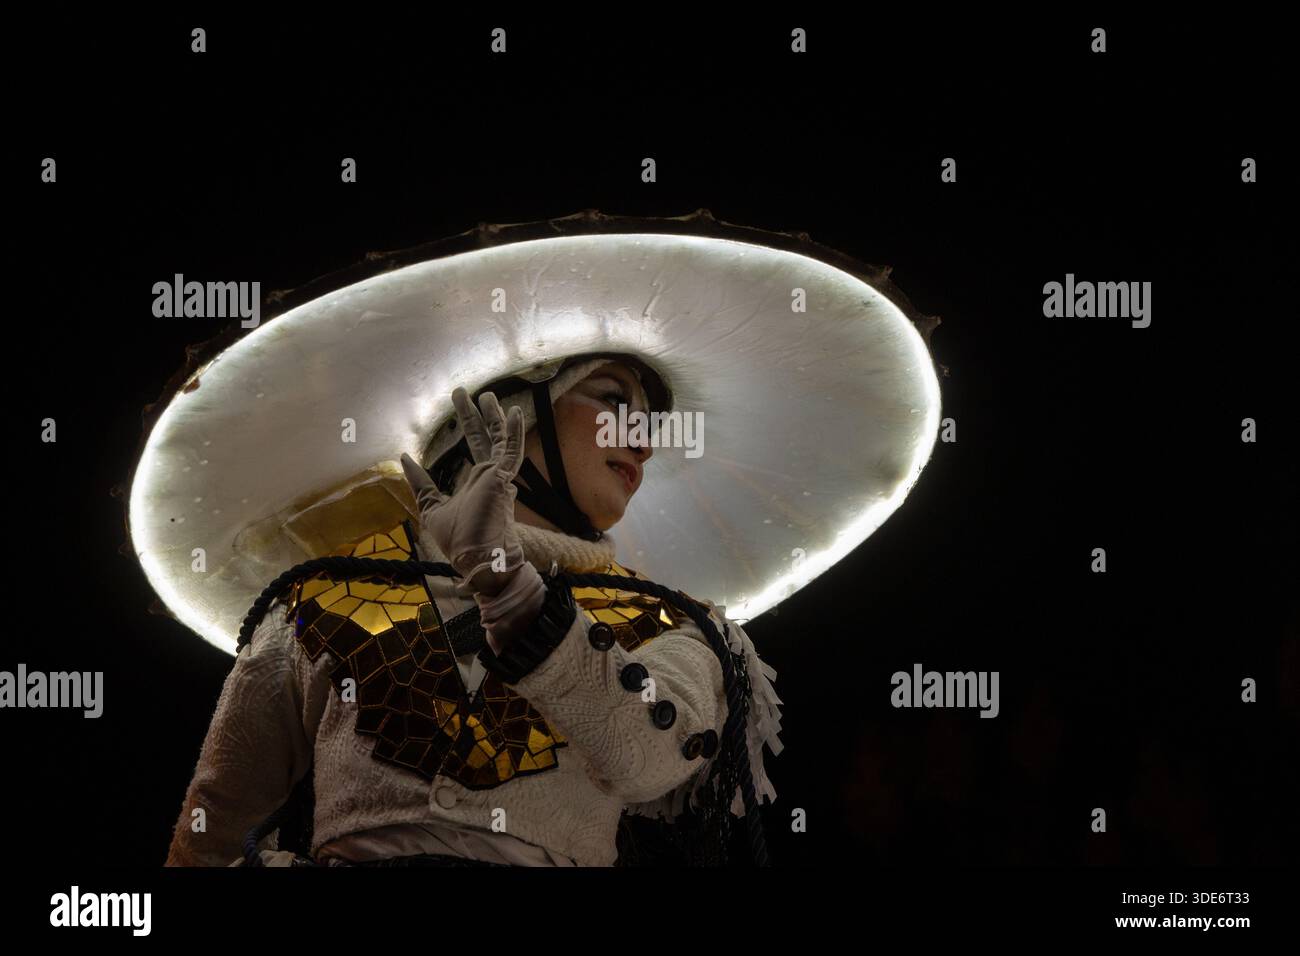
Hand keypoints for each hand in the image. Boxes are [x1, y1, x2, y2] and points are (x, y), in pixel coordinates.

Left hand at [400, 388, 527, 597]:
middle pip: (483, 436)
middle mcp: (489, 475)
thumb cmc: (459, 541)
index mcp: (476, 482)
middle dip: (473, 414)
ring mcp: (498, 476)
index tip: (459, 410)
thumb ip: (421, 484)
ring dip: (492, 416)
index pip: (473, 448)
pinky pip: (511, 450)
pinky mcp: (502, 478)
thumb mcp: (432, 509)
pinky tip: (514, 412)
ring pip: (498, 438)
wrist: (476, 559)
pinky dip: (513, 432)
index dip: (467, 427)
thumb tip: (405, 458)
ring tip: (487, 394)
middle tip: (463, 392)